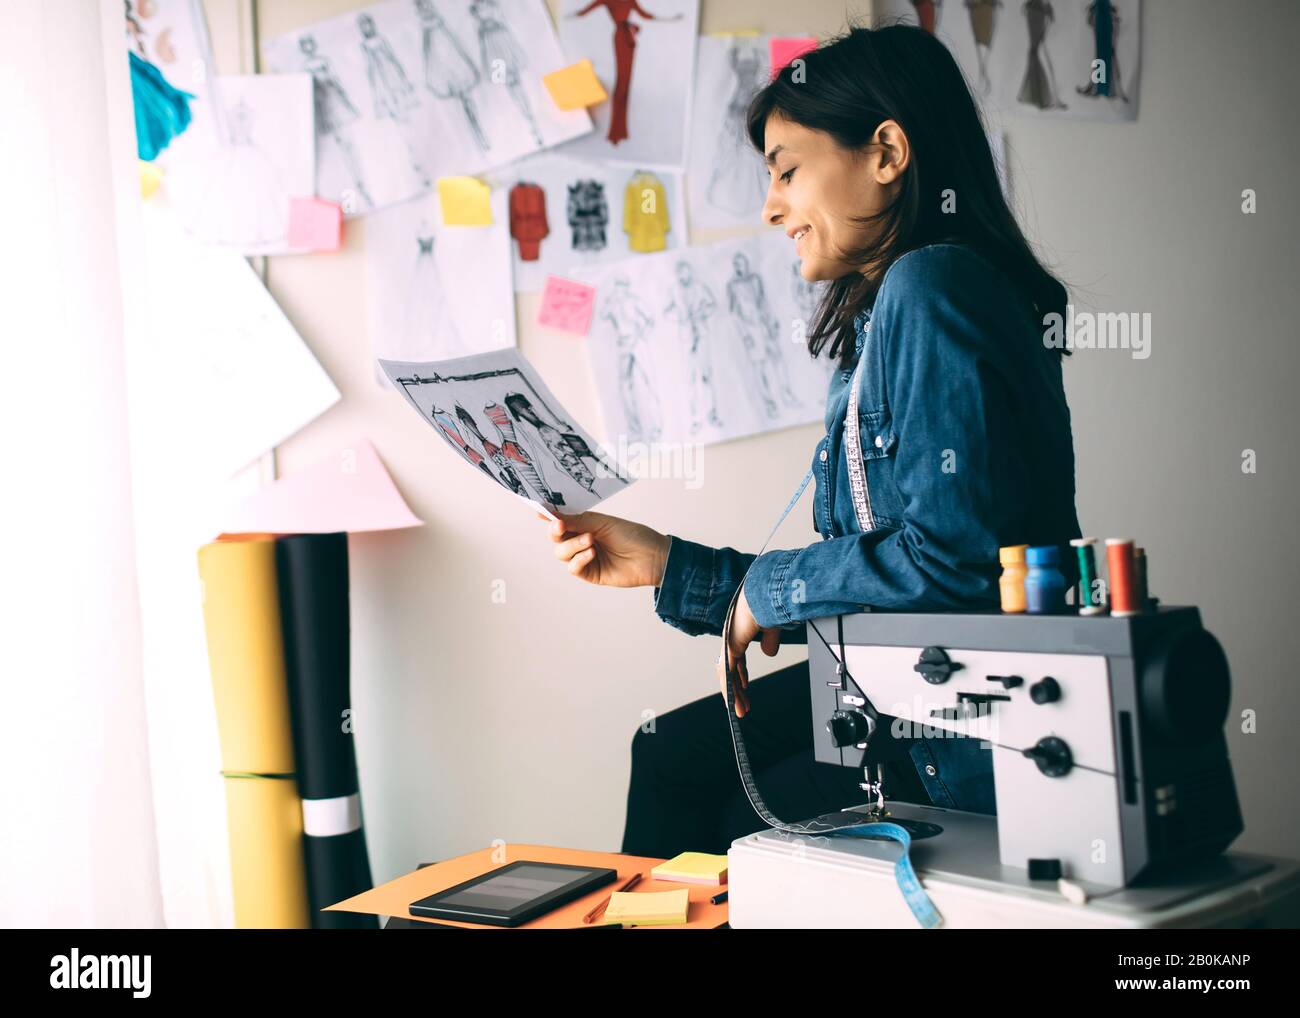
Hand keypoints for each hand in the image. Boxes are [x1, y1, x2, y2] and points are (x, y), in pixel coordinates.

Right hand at [541, 510, 669, 587]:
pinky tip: (592, 553)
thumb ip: (577, 520)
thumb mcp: (603, 523)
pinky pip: (573, 567)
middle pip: (556, 538)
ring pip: (561, 553)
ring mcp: (584, 558)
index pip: (561, 520)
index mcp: (585, 525)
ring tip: (591, 540)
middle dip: (556, 531)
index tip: (540, 511)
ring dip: (573, 545)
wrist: (652, 557)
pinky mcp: (589, 573)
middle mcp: (581, 540)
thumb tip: (553, 514)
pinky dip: (580, 559)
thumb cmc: (632, 535)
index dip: (549, 516)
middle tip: (560, 524)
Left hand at [718, 585, 783, 718]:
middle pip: (730, 668)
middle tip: (741, 703)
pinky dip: (731, 690)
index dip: (741, 673)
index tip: (744, 685)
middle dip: (736, 688)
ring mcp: (730, 641)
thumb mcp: (773, 626)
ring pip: (728, 674)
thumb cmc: (773, 600)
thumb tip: (768, 653)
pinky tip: (736, 703)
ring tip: (740, 711)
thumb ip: (770, 639)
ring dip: (735, 695)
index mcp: (741, 630)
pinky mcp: (732, 646)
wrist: (770, 591)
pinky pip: (728, 673)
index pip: (737, 657)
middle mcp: (733, 636)